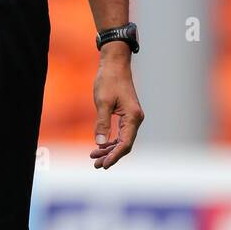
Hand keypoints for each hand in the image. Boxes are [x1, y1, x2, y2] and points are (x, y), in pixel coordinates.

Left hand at [90, 49, 143, 168]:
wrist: (115, 65)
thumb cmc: (109, 81)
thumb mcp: (102, 103)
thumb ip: (102, 123)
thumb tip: (100, 143)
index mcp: (133, 117)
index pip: (126, 143)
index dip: (115, 156)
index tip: (104, 164)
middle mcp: (135, 119)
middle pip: (125, 144)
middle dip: (110, 155)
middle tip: (96, 164)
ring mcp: (132, 117)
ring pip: (122, 140)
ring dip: (109, 150)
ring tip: (94, 157)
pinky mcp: (126, 115)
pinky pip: (120, 133)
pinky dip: (111, 141)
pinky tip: (100, 146)